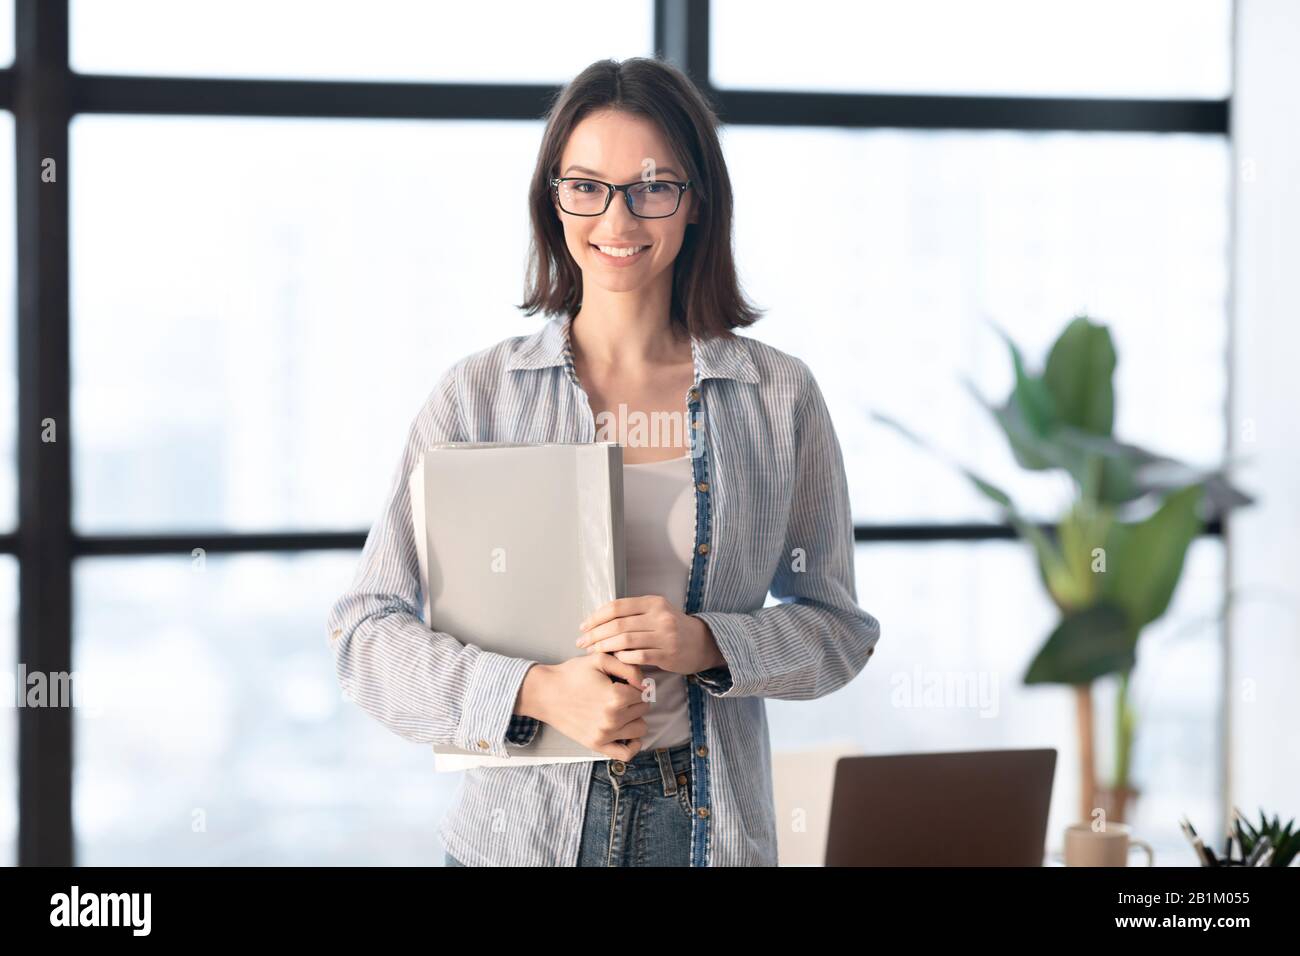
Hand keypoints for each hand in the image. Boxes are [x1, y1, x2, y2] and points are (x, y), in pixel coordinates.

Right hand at [516, 654, 648, 760]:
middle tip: (618, 694)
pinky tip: (627, 733)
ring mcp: (605, 734)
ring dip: (634, 718)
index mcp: (616, 696)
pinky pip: (626, 754)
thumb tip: (645, 685)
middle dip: (634, 700)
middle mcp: (613, 718)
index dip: (635, 685)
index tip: (623, 682)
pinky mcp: (596, 745)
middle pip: (643, 709)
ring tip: (620, 710)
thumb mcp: (600, 659)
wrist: (545, 693)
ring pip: (640, 728)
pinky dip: (633, 745)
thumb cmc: (572, 674)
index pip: (644, 692)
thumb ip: (629, 668)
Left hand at [576, 595, 724, 674]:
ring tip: (594, 652)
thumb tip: (598, 619)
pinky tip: (614, 659)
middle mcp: (659, 616)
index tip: (583, 626)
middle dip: (595, 634)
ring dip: (605, 647)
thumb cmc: (671, 627)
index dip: (596, 616)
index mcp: (653, 602)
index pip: (617, 607)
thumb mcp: (655, 612)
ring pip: (626, 640)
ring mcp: (665, 636)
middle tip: (582, 642)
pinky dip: (623, 658)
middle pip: (618, 624)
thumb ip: (632, 613)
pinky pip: (638, 656)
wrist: (702, 643)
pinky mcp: (668, 654)